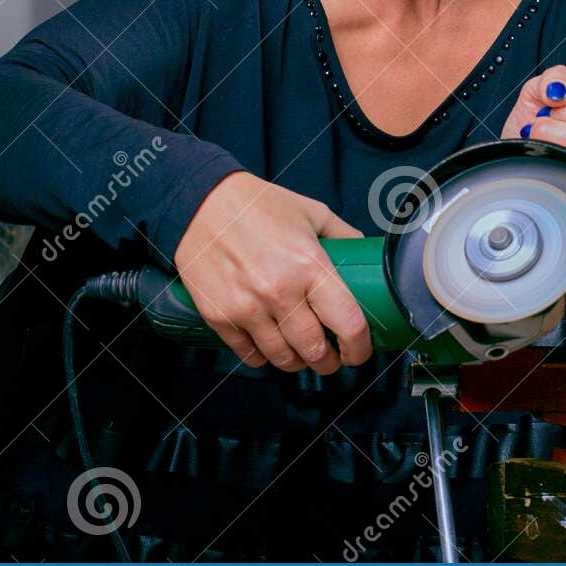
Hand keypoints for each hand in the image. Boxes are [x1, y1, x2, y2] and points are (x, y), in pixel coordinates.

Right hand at [172, 171, 371, 374]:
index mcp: (310, 266)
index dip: (359, 348)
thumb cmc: (258, 205)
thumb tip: (364, 255)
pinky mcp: (219, 317)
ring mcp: (247, 307)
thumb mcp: (312, 212)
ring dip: (297, 362)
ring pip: (283, 359)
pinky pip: (249, 355)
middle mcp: (280, 292)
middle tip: (331, 357)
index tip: (359, 352)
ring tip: (301, 354)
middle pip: (315, 350)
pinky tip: (270, 345)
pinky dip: (263, 356)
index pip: (348, 324)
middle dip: (328, 361)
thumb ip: (343, 235)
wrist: (201, 203)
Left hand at [500, 64, 565, 223]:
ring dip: (553, 157)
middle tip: (535, 128)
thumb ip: (556, 79)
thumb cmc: (543, 134)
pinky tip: (544, 174)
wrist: (526, 169)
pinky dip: (556, 185)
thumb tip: (559, 91)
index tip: (551, 109)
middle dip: (558, 133)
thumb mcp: (544, 98)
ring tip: (537, 149)